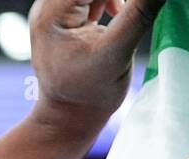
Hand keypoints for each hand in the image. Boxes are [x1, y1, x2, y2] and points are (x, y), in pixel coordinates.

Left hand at [29, 0, 165, 135]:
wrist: (70, 117)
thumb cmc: (88, 93)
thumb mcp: (117, 52)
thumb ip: (140, 12)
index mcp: (50, 14)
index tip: (137, 5)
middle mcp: (48, 7)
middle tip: (131, 12)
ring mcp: (56, 10)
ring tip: (124, 13)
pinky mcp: (68, 14)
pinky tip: (118, 11)